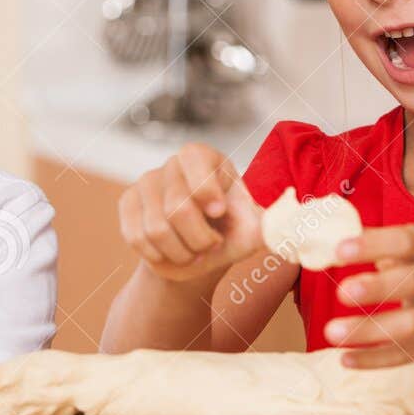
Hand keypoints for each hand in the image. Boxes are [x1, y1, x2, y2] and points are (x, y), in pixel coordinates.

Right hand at [119, 143, 265, 283]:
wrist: (198, 256)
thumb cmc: (230, 235)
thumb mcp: (255, 230)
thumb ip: (272, 223)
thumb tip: (286, 217)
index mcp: (206, 158)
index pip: (194, 158)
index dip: (205, 189)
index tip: (219, 213)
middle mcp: (173, 165)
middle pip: (177, 207)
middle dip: (200, 239)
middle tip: (211, 245)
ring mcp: (147, 182)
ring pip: (156, 228)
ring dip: (181, 252)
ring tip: (194, 251)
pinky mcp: (127, 203)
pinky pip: (137, 237)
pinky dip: (160, 256)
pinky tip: (172, 252)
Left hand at [323, 225, 413, 367]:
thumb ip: (378, 239)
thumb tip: (330, 233)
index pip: (404, 242)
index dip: (373, 245)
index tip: (339, 249)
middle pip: (411, 284)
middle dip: (376, 289)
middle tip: (341, 293)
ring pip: (407, 326)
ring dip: (368, 331)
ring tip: (331, 332)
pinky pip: (407, 354)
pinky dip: (376, 359)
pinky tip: (346, 359)